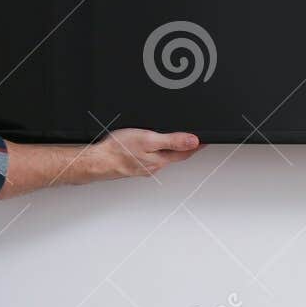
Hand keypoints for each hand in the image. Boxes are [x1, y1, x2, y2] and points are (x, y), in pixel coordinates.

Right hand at [86, 127, 202, 179]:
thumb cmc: (118, 150)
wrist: (97, 161)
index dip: (198, 145)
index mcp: (160, 159)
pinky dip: (156, 153)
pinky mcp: (134, 166)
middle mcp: (154, 166)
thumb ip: (172, 141)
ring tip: (180, 145)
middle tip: (198, 142)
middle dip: (186, 148)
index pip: (186, 152)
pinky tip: (152, 149)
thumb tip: (194, 141)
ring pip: (162, 158)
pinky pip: (150, 159)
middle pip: (176, 155)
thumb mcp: (149, 139)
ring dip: (171, 151)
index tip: (207, 140)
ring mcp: (144, 167)